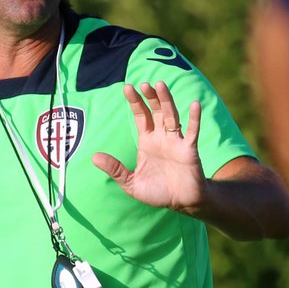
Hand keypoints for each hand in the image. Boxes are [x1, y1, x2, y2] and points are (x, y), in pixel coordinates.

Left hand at [92, 81, 204, 212]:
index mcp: (147, 141)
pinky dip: (194, 118)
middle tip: (144, 84)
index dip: (135, 102)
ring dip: (166, 101)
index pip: (141, 116)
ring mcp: (176, 141)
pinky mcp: (189, 149)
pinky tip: (194, 104)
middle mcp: (162, 137)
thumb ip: (115, 169)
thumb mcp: (131, 184)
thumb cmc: (157, 192)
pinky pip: (192, 131)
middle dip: (150, 97)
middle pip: (156, 111)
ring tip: (160, 85)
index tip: (127, 87)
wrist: (181, 203)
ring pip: (171, 116)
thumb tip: (94, 157)